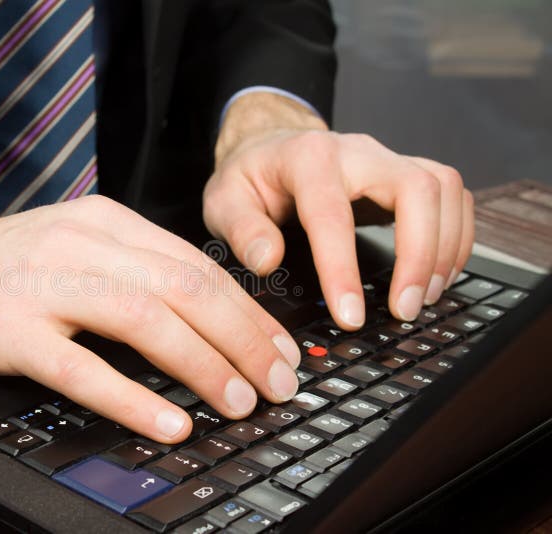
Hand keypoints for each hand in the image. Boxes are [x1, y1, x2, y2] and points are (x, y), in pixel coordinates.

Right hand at [0, 196, 302, 442]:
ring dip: (203, 364)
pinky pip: (80, 366)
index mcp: (105, 222)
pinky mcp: (7, 327)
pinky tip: (168, 422)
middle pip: (184, 288)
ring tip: (240, 402)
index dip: (249, 311)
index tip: (283, 349)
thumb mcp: (72, 245)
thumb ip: (132, 270)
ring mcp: (42, 283)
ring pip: (144, 318)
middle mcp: (80, 244)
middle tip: (280, 382)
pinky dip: (131, 397)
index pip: (197, 264)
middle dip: (244, 339)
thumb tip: (205, 318)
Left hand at [204, 93, 473, 327]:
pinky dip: (455, 236)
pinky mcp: (405, 173)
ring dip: (444, 247)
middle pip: (415, 187)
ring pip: (443, 188)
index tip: (349, 314)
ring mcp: (387, 159)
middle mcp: (357, 151)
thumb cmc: (250, 177)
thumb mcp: (224, 200)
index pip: (332, 213)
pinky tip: (437, 274)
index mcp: (308, 158)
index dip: (343, 268)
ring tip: (423, 298)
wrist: (270, 146)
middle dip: (420, 253)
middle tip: (406, 309)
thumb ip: (241, 229)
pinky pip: (450, 195)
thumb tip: (266, 260)